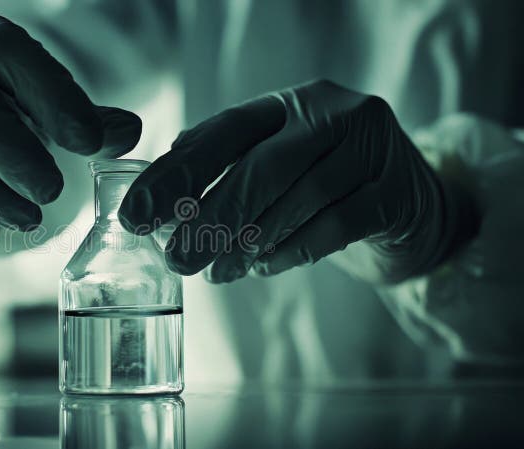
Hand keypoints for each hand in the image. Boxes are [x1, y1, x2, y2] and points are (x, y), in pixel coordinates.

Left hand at [120, 80, 465, 283]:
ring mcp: (372, 149)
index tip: (138, 214)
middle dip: (211, 217)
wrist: (411, 202)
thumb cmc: (324, 182)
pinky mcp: (396, 192)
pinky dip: (293, 250)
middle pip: (261, 166)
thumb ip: (224, 165)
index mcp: (290, 103)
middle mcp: (333, 114)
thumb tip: (159, 188)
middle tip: (177, 259)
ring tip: (216, 271)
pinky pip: (336, 225)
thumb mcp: (275, 161)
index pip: (224, 132)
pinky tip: (263, 267)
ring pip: (298, 197)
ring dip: (249, 241)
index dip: (177, 174)